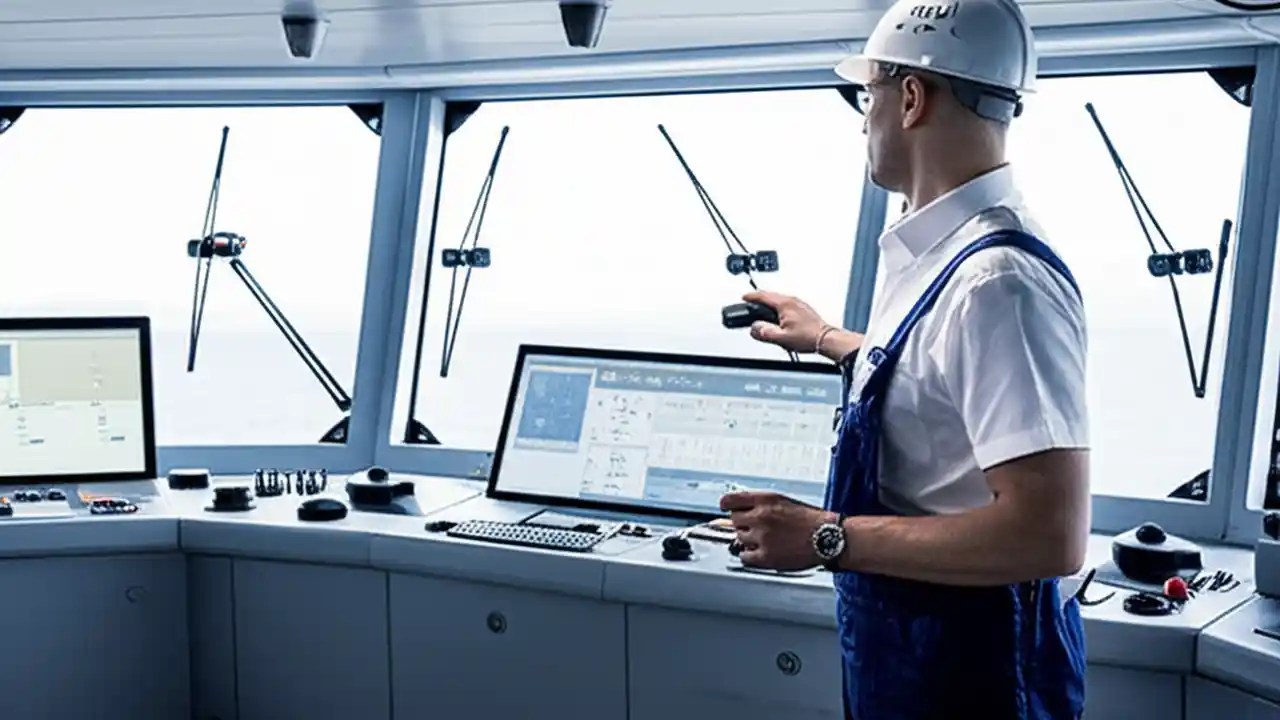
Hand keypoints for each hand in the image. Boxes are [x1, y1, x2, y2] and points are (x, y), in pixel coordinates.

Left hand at [719, 491, 833, 570]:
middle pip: (734, 520)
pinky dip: (749, 555)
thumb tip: (743, 508)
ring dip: (748, 539)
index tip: (726, 508)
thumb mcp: (784, 501)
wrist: (826, 537)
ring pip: (739, 538)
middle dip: (743, 523)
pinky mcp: (765, 556)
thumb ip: (761, 504)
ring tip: (766, 540)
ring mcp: (761, 537)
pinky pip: (744, 556)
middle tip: (756, 527)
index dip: (727, 505)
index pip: (730, 500)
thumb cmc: (811, 520)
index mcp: (765, 500)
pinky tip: (760, 552)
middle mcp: (761, 517)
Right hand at [742, 290, 828, 353]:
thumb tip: (754, 328)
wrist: (825, 339)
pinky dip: (778, 306)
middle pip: (771, 295)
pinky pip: (786, 303)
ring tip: (762, 310)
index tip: (744, 297)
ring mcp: (799, 303)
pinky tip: (778, 315)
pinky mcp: (803, 308)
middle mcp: (792, 300)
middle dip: (759, 299)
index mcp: (785, 304)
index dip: (751, 296)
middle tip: (750, 302)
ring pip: (779, 299)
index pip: (763, 296)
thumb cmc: (808, 337)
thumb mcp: (781, 338)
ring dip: (769, 303)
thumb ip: (765, 332)